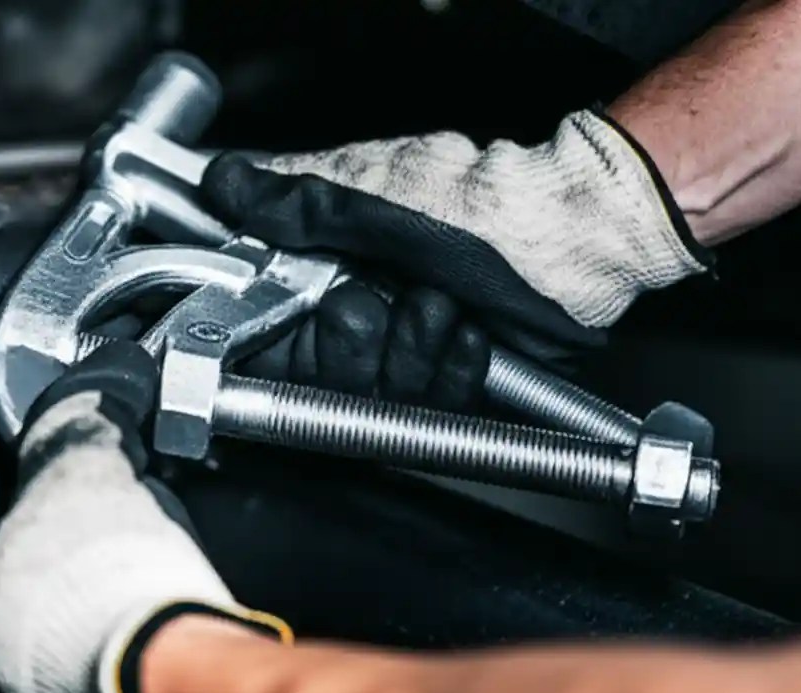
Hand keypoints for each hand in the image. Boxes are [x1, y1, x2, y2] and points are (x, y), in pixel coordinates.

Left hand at [0, 341, 287, 692]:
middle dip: (46, 506)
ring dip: (83, 551)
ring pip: (45, 590)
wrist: (171, 674)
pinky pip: (85, 625)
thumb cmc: (100, 594)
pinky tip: (147, 571)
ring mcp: (20, 680)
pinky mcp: (78, 691)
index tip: (28, 442)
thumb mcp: (80, 464)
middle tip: (87, 479)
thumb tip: (105, 373)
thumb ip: (82, 409)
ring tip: (129, 522)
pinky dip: (110, 594)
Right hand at [201, 109, 715, 370]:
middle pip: (318, 368)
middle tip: (382, 295)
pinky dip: (453, 362)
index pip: (265, 319)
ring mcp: (400, 341)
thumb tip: (225, 183)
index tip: (308, 309)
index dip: (281, 329)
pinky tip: (470, 326)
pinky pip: (429, 400)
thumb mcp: (376, 194)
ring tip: (441, 300)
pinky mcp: (443, 376)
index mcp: (326, 258)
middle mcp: (357, 301)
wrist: (575, 237)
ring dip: (413, 345)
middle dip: (358, 336)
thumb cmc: (489, 207)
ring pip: (375, 389)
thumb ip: (294, 202)